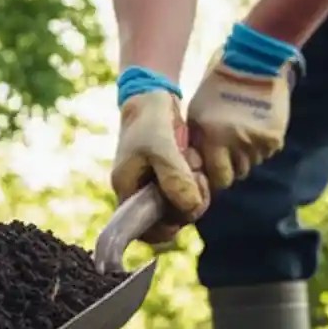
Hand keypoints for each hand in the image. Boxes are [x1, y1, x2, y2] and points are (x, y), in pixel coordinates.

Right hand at [111, 90, 209, 243]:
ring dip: (195, 189)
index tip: (183, 215)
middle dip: (188, 204)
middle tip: (198, 179)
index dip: (163, 231)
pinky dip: (198, 179)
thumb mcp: (161, 147)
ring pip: (183, 206)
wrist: (153, 97)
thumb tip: (191, 208)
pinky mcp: (172, 177)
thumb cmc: (150, 121)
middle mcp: (142, 193)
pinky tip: (195, 159)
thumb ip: (175, 178)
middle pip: (169, 219)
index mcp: (128, 190)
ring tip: (194, 161)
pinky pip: (190, 190)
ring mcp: (158, 186)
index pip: (142, 230)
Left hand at [186, 53, 292, 190]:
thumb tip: (199, 165)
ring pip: (253, 164)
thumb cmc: (217, 87)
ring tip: (243, 135)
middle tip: (229, 152)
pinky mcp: (275, 138)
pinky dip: (261, 146)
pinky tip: (255, 128)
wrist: (255, 64)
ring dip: (247, 156)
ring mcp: (258, 143)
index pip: (219, 179)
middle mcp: (237, 145)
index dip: (217, 176)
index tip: (216, 169)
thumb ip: (198, 141)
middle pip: (238, 175)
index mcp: (215, 139)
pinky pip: (266, 153)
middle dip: (232, 167)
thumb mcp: (197, 112)